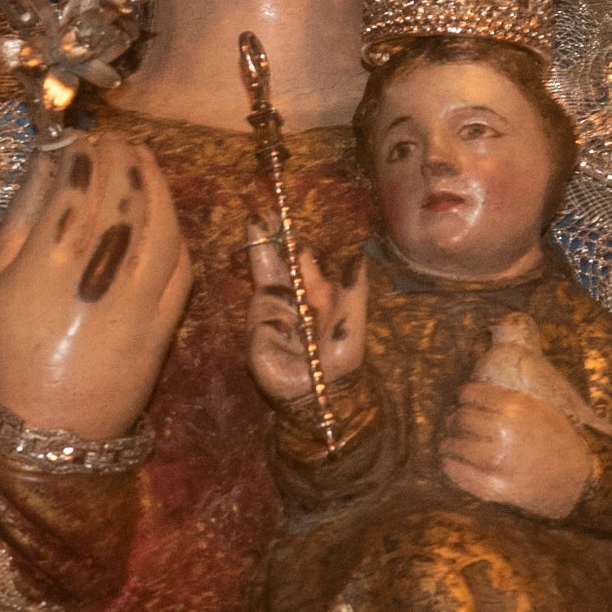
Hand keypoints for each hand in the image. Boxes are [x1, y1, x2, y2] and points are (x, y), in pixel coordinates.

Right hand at [0, 135, 193, 444]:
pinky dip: (175, 228)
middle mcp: (98, 278)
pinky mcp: (165, 324)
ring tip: (142, 161)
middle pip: (124, 196)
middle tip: (116, 141)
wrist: (50, 432)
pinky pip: (181, 263)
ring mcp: (139, 301)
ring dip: (157, 183)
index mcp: (46, 268)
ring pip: (161, 223)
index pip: (77, 186)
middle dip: (124, 157)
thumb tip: (45, 164)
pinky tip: (162, 211)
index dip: (84, 151)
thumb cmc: (8, 356)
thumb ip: (21, 218)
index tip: (81, 137)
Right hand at [244, 227, 365, 406]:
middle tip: (256, 216)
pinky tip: (289, 334)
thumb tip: (356, 253)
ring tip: (289, 300)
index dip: (281, 238)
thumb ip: (352, 286)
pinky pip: (263, 321)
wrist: (325, 396)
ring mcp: (266, 319)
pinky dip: (277, 324)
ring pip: (265, 292)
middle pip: (268, 266)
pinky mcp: (255, 340)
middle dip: (262, 242)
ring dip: (276, 288)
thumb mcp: (352, 317)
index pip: (291, 259)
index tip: (272, 216)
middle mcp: (284, 302)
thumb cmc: (340, 357)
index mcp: (307, 293)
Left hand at [440, 380, 592, 519]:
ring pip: (457, 446)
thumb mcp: (542, 406)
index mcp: (515, 405)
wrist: (580, 479)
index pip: (471, 394)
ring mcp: (498, 459)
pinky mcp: (496, 487)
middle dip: (454, 420)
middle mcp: (503, 430)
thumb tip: (480, 390)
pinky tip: (450, 463)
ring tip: (449, 445)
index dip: (462, 397)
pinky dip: (451, 468)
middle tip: (453, 424)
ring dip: (449, 444)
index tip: (462, 402)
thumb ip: (511, 397)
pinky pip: (461, 474)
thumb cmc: (562, 439)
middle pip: (461, 419)